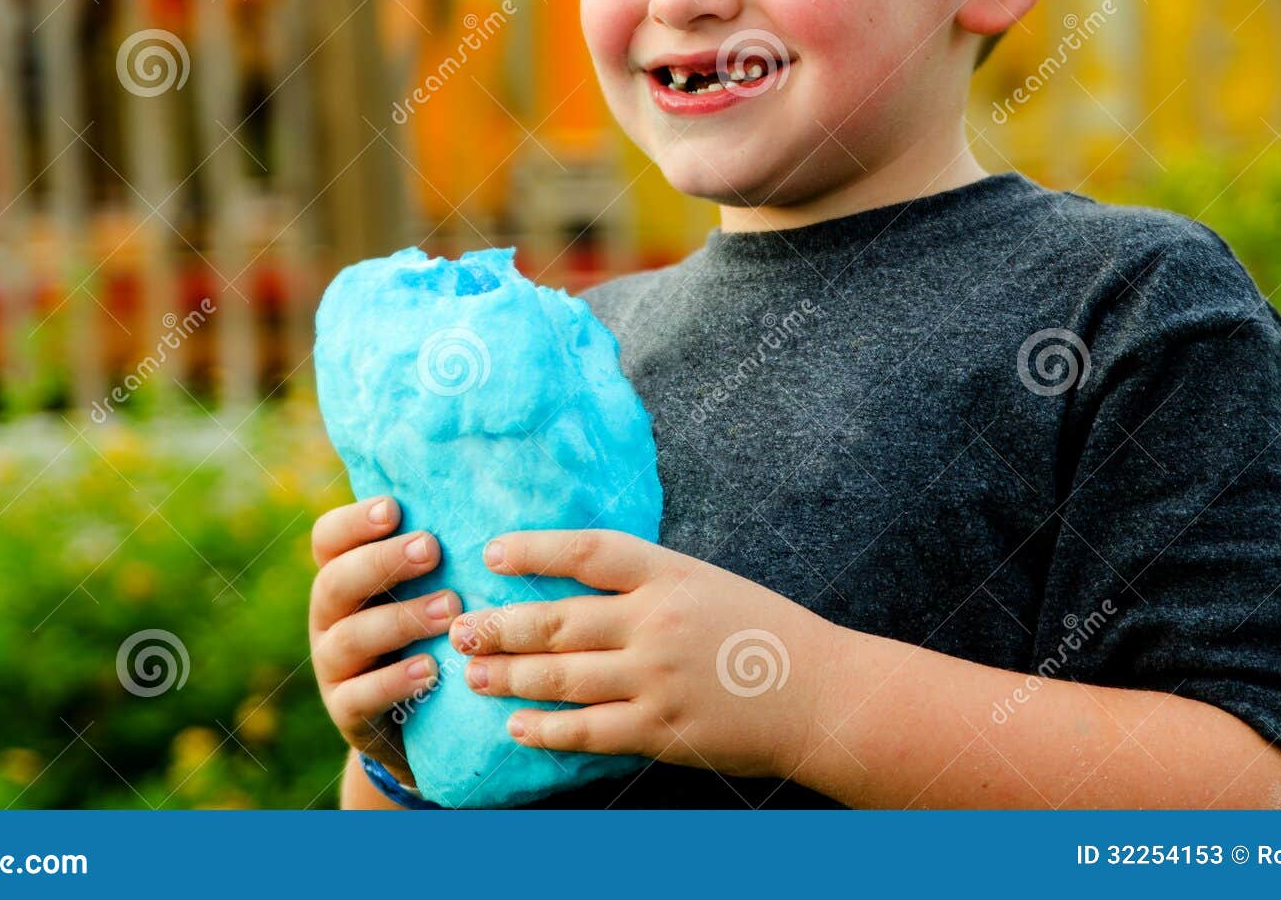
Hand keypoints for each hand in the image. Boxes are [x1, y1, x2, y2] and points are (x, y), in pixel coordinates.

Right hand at [308, 496, 458, 786]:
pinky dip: (395, 682)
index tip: (395, 508)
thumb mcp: (422, 589)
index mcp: (342, 577)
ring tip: (451, 608)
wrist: (413, 721)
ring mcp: (332, 666)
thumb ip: (433, 552)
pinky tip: (432, 669)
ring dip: (401, 619)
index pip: (327, 539)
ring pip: (349, 638)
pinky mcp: (346, 712)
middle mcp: (328, 618)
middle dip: (383, 562)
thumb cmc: (426, 631)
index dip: (354, 521)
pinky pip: (360, 697)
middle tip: (432, 548)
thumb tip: (480, 491)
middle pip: (335, 581)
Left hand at [449, 529, 840, 781]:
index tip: (492, 552)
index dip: (534, 549)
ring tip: (474, 674)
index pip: (587, 551)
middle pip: (559, 619)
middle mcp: (658, 622)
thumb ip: (645, 581)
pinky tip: (517, 726)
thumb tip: (573, 580)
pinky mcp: (662, 730)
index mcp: (670, 574)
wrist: (820, 692)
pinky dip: (546, 730)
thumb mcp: (704, 582)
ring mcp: (658, 678)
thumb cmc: (758, 631)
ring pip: (562, 676)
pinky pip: (588, 731)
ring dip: (510, 677)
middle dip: (500, 626)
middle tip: (460, 628)